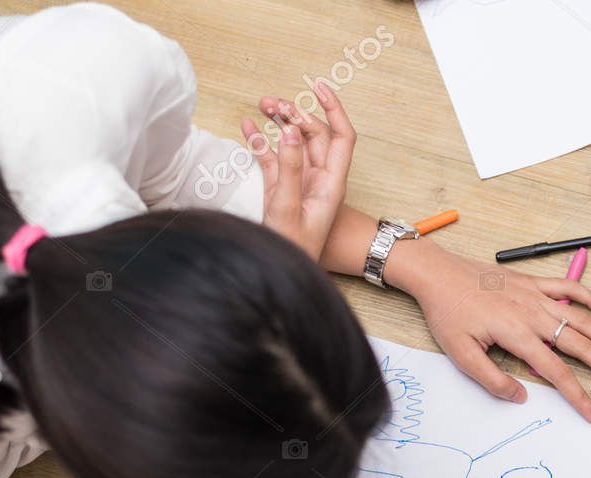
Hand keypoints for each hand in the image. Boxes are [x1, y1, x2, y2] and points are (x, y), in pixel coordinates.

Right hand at [244, 81, 355, 261]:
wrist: (280, 276)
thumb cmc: (291, 251)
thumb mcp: (288, 208)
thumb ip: (289, 169)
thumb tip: (289, 130)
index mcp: (331, 184)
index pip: (342, 137)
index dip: (334, 110)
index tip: (318, 86)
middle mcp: (319, 181)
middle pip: (314, 135)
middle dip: (295, 114)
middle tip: (271, 102)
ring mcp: (300, 185)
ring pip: (293, 144)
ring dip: (279, 123)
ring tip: (261, 106)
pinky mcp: (281, 191)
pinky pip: (274, 160)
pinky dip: (262, 142)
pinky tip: (249, 127)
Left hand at [395, 248, 590, 422]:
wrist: (438, 274)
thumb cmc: (447, 313)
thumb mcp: (462, 355)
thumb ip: (493, 380)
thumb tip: (522, 396)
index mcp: (517, 335)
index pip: (557, 372)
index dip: (578, 396)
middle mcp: (533, 314)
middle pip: (581, 345)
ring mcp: (536, 295)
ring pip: (582, 319)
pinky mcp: (533, 282)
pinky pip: (569, 288)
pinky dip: (590, 298)